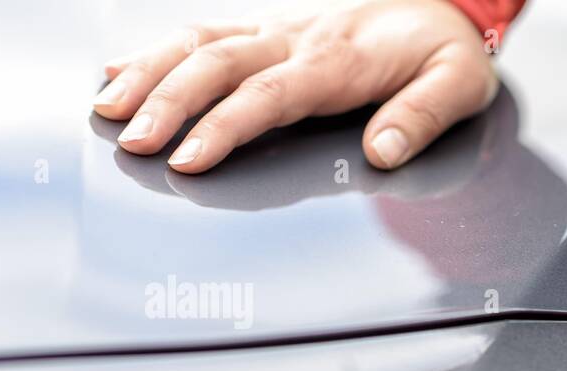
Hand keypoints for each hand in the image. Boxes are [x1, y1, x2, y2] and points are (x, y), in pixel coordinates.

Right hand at [92, 0, 497, 172]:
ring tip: (108, 110)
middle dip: (169, 104)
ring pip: (200, 42)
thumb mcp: (459, 84)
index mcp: (339, 60)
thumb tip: (381, 153)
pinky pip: (207, 32)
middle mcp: (299, 39)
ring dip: (149, 73)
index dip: (225, 127)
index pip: (269, 95)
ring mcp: (279, 30)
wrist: (449, 2)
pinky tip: (120, 69)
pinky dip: (158, 50)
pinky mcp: (271, 29)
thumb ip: (422, 118)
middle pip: (218, 66)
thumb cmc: (449, 50)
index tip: (189, 159)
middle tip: (133, 144)